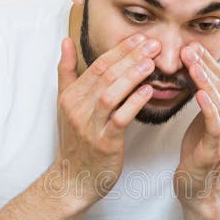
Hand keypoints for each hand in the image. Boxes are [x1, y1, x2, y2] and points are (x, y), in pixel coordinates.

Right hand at [53, 34, 158, 203]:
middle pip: (105, 75)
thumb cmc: (76, 142)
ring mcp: (90, 126)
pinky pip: (119, 119)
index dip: (120, 49)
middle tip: (153, 44)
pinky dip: (134, 103)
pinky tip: (148, 91)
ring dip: (131, 76)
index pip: (98, 65)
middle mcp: (78, 108)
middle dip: (131, 57)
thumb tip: (65, 41)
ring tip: (151, 63)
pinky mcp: (104, 143)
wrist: (72, 180)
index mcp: (71, 96)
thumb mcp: (65, 105)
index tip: (141, 38)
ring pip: (110, 94)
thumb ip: (67, 72)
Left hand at [174, 43, 219, 202]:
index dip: (210, 61)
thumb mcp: (208, 116)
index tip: (192, 44)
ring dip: (206, 82)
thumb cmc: (200, 150)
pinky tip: (199, 94)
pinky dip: (209, 108)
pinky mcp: (215, 151)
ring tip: (192, 64)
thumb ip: (218, 92)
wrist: (197, 189)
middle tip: (189, 47)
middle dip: (206, 66)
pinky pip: (215, 126)